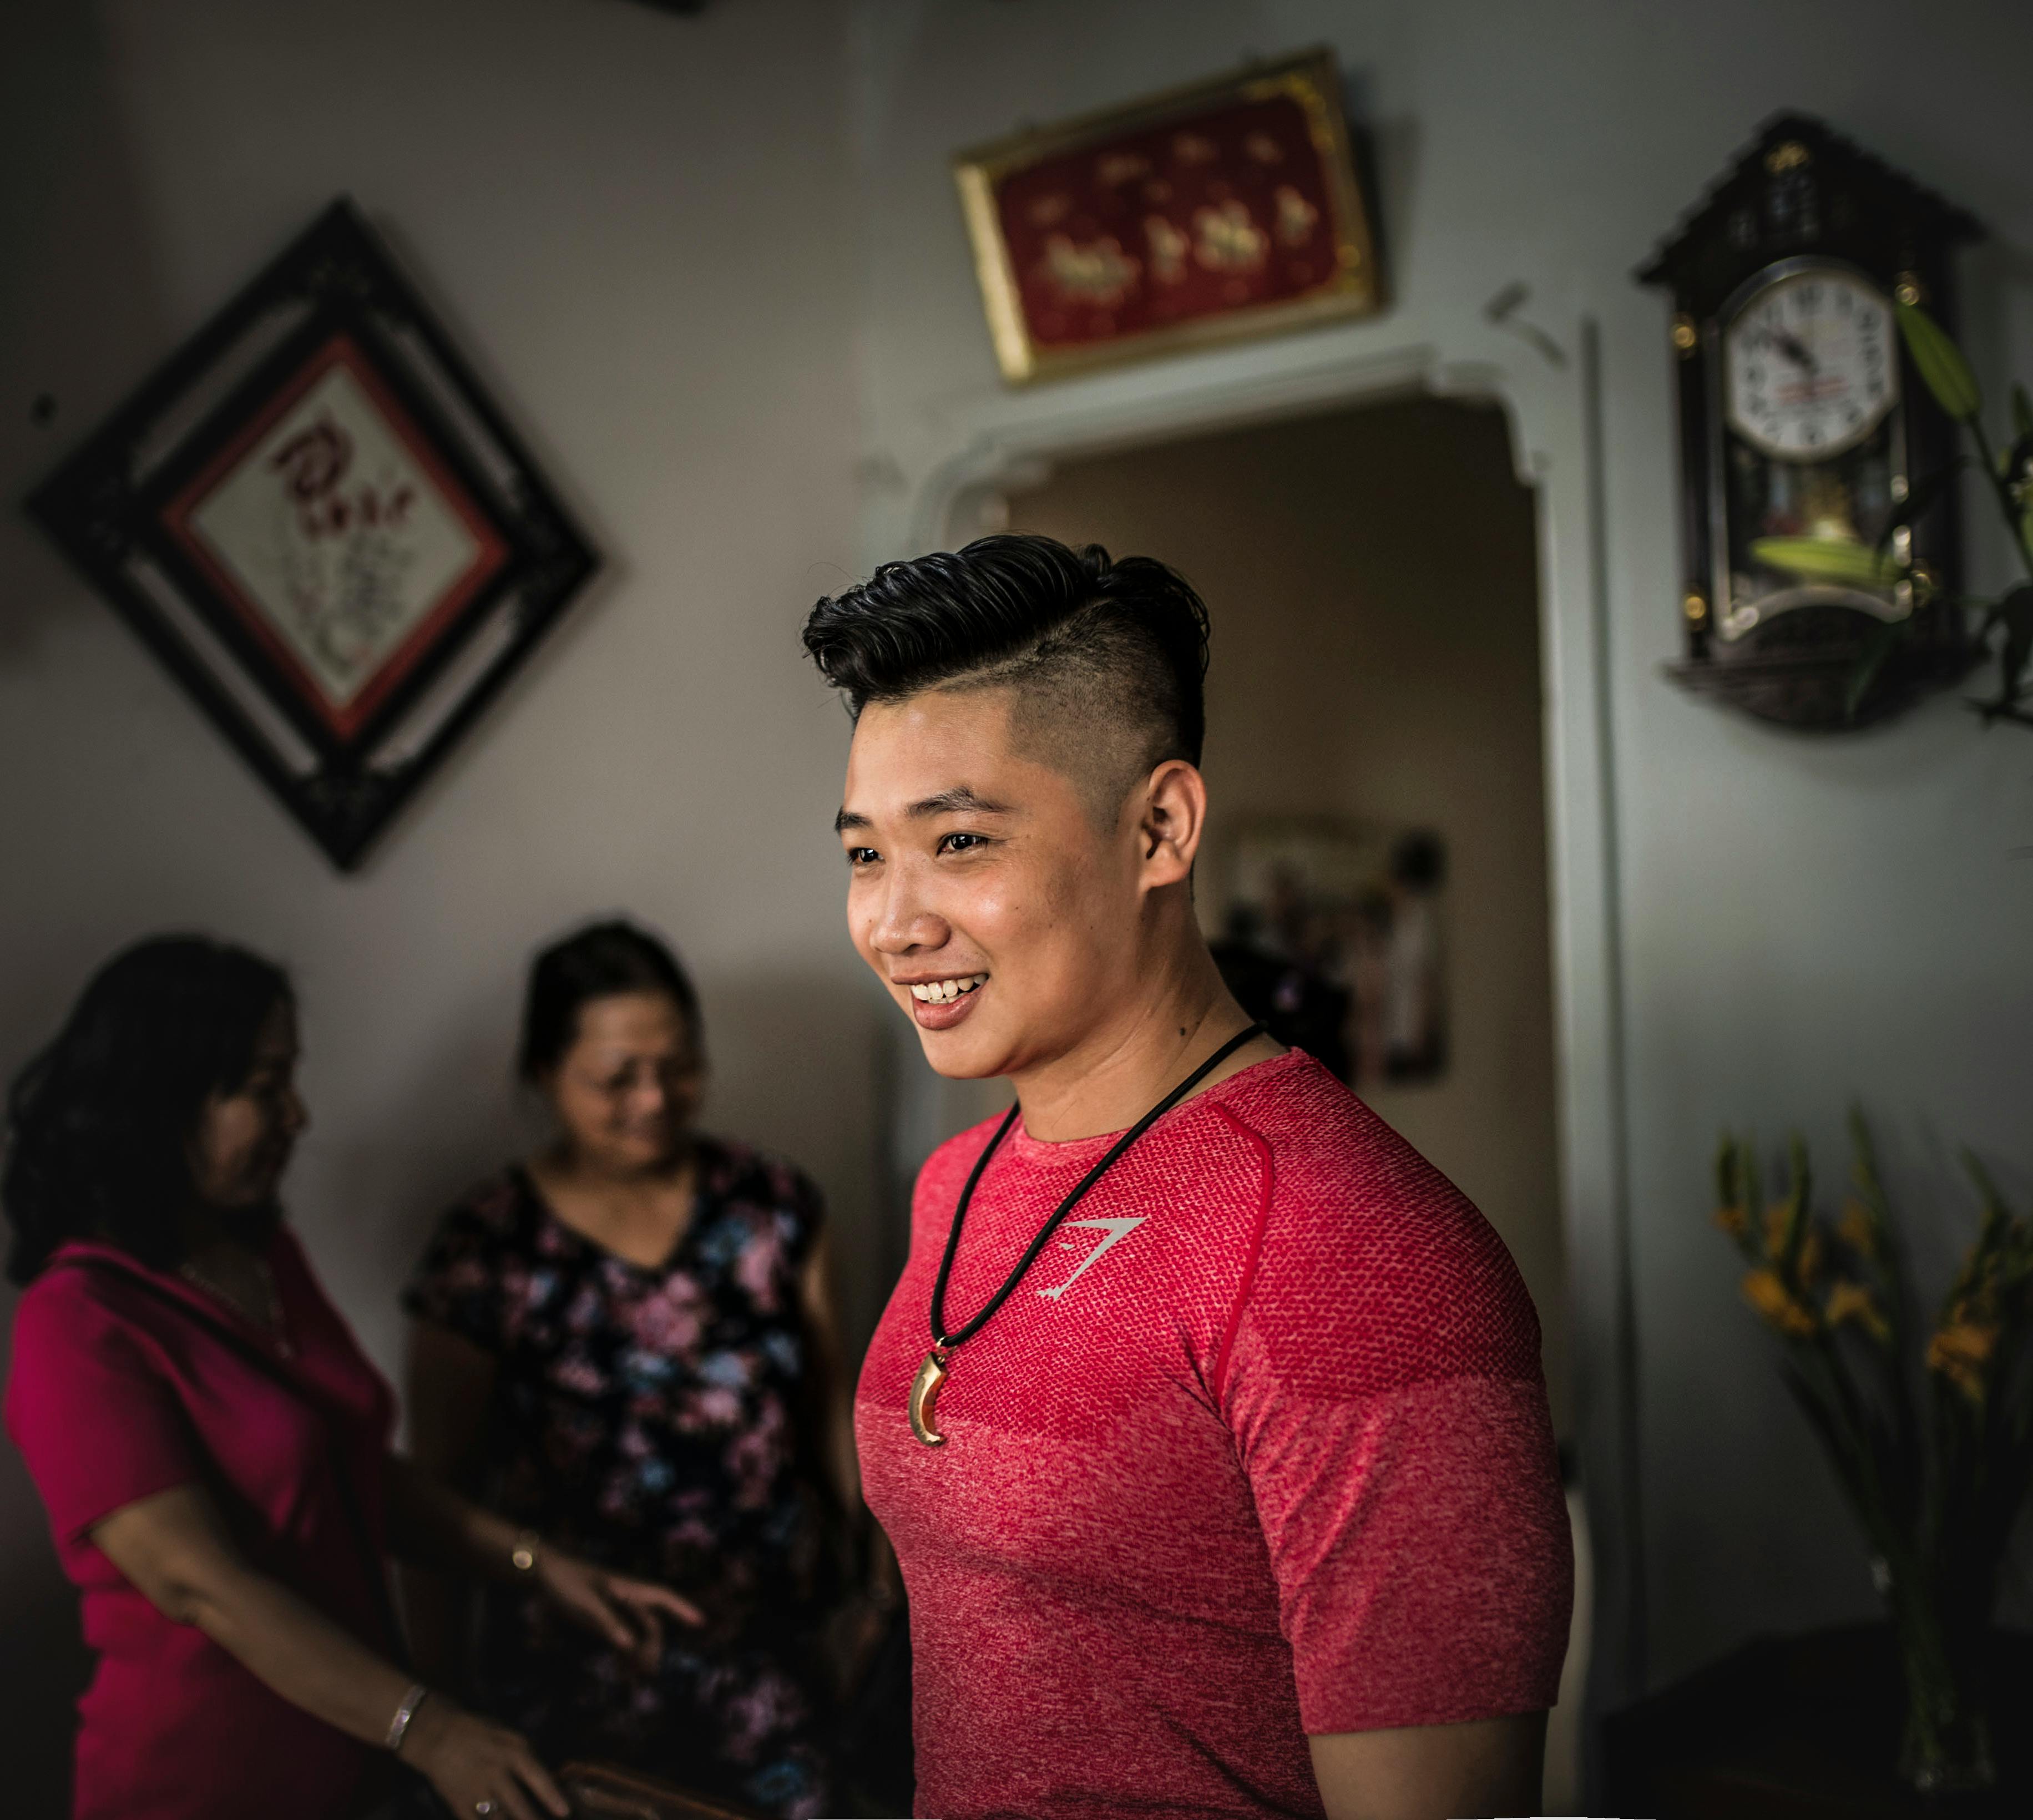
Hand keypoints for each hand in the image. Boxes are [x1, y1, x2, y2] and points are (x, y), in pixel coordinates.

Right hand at [401, 1698, 567, 1819]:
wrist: (437, 1735)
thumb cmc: (480, 1732)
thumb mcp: (509, 1734)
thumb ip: (528, 1754)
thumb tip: (550, 1775)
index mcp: (511, 1752)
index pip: (537, 1776)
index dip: (552, 1795)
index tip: (565, 1811)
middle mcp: (495, 1774)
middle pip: (519, 1807)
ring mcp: (476, 1792)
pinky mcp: (459, 1805)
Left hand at [535, 1551, 702, 1672]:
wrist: (543, 1571)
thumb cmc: (565, 1582)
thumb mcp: (585, 1604)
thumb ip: (607, 1623)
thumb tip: (630, 1645)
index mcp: (627, 1587)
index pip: (661, 1596)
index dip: (681, 1609)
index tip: (700, 1622)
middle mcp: (625, 1597)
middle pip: (650, 1623)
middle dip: (653, 1646)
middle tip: (650, 1672)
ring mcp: (613, 1607)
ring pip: (636, 1633)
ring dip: (639, 1654)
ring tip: (639, 1680)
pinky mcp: (600, 1617)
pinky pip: (620, 1637)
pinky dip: (624, 1654)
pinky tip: (622, 1673)